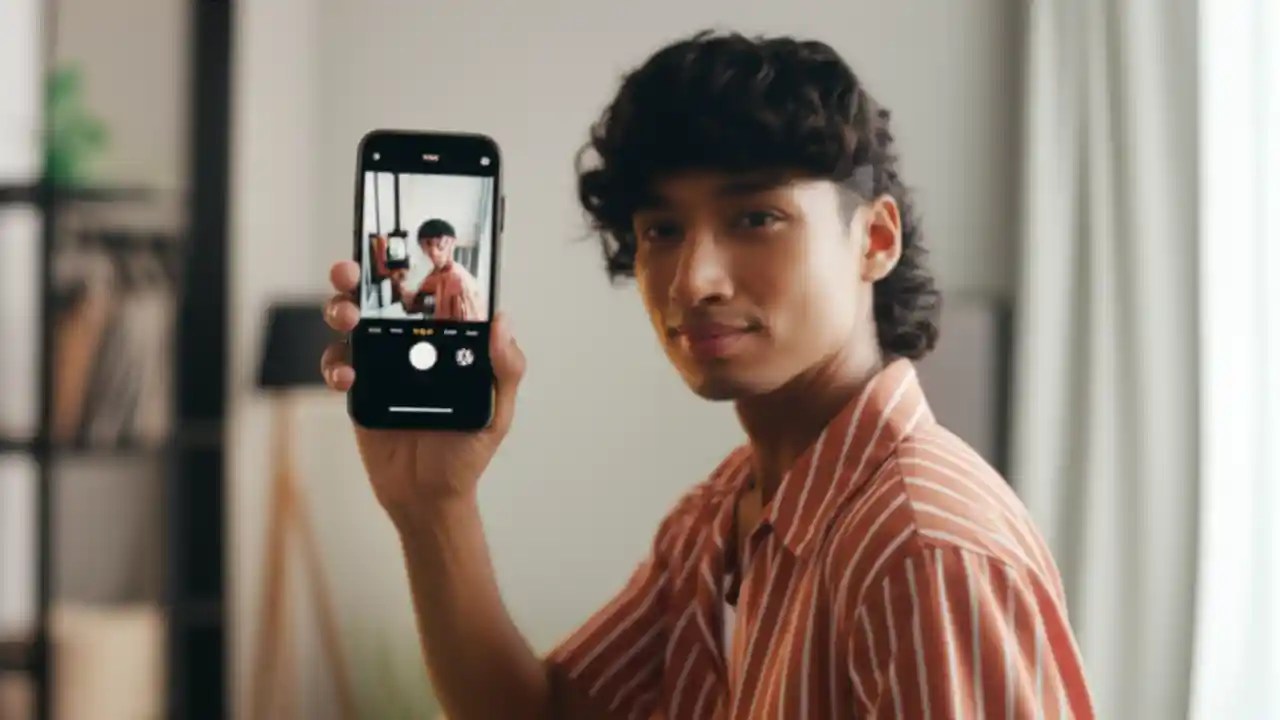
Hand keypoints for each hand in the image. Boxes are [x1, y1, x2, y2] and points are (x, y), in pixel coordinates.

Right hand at [321, 260, 525, 527]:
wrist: (428, 494)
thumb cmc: (467, 449)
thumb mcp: (496, 410)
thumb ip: (504, 368)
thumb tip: (503, 322)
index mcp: (446, 340)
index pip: (431, 293)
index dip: (417, 265)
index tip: (405, 245)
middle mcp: (411, 344)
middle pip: (380, 297)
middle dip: (360, 275)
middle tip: (350, 271)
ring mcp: (380, 363)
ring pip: (351, 321)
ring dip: (340, 309)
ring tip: (347, 317)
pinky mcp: (357, 388)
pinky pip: (337, 364)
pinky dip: (334, 365)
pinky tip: (347, 379)